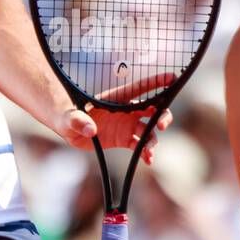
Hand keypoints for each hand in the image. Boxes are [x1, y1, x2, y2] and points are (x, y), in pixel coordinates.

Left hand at [56, 71, 175, 165]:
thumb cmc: (67, 114)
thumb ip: (78, 120)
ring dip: (153, 141)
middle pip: (153, 108)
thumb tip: (90, 129)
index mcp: (117, 98)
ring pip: (149, 130)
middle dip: (163, 115)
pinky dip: (146, 153)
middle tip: (162, 126)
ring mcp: (128, 124)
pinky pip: (140, 145)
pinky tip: (147, 161)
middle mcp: (127, 109)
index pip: (140, 87)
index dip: (156, 82)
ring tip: (149, 154)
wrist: (67, 128)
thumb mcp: (69, 116)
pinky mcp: (124, 138)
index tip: (172, 78)